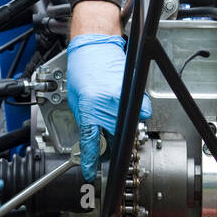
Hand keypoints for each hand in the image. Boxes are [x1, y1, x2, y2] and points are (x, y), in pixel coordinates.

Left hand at [66, 33, 151, 180]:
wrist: (96, 45)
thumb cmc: (83, 68)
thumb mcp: (76, 99)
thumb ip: (86, 120)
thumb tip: (91, 140)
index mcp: (90, 107)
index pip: (91, 142)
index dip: (91, 160)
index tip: (91, 171)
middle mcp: (108, 104)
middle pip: (114, 138)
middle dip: (109, 143)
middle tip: (105, 139)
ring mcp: (124, 99)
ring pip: (128, 127)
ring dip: (121, 128)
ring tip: (112, 115)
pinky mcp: (135, 93)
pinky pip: (140, 113)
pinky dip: (134, 114)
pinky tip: (124, 107)